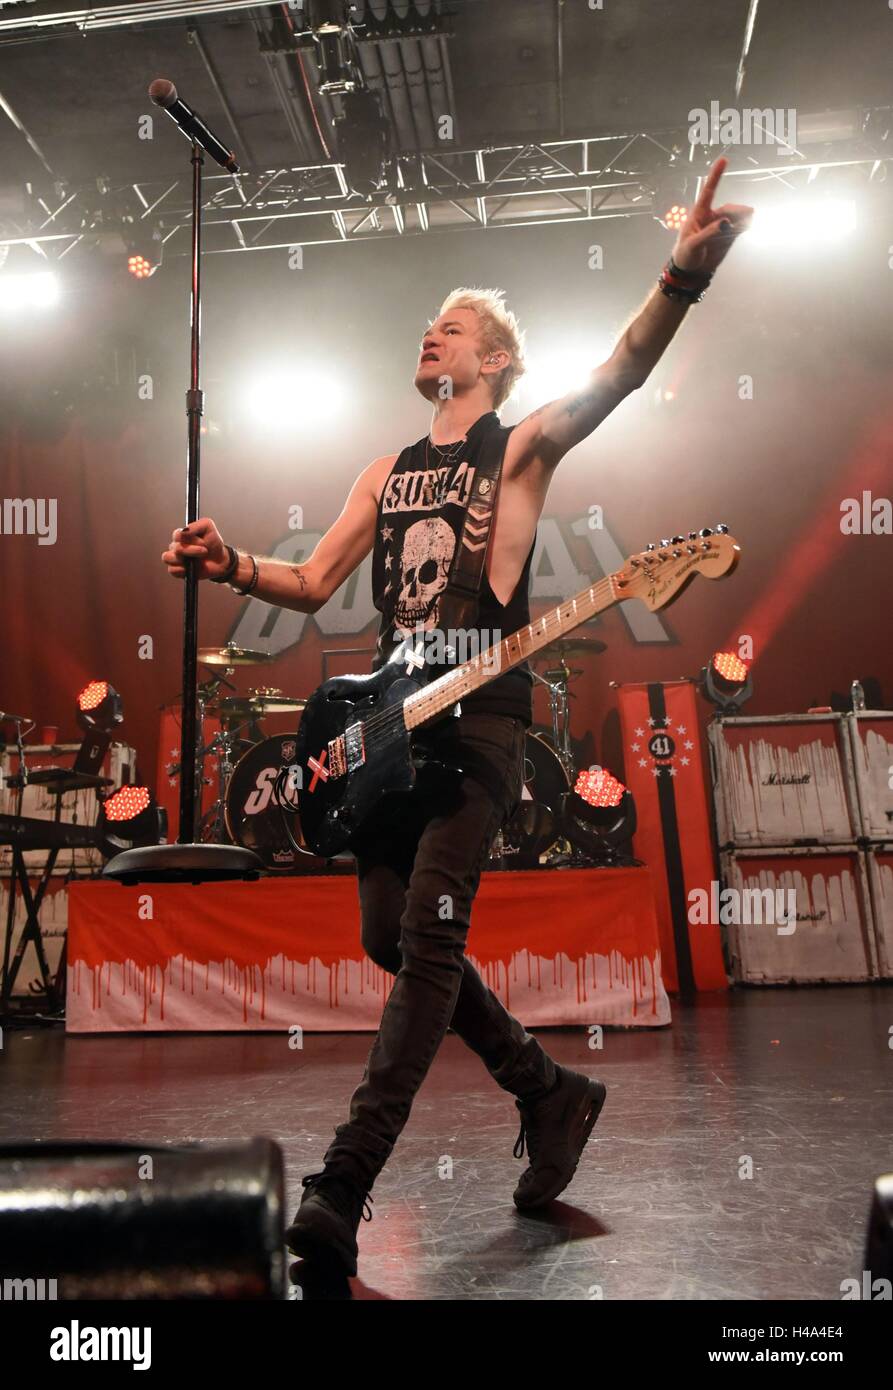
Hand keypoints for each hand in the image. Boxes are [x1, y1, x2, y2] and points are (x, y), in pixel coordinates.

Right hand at [161, 517, 230, 580]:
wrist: (220, 560)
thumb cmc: (212, 542)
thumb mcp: (208, 527)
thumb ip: (196, 525)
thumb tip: (183, 531)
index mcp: (181, 535)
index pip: (177, 535)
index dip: (191, 539)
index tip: (203, 542)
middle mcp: (175, 546)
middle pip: (176, 548)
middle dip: (193, 550)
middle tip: (205, 551)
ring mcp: (175, 559)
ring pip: (168, 558)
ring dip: (184, 560)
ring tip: (196, 561)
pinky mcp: (178, 571)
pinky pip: (172, 570)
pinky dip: (180, 570)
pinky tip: (190, 569)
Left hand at [672, 156, 752, 274]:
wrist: (690, 272)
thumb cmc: (685, 255)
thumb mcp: (693, 245)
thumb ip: (709, 233)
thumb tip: (726, 222)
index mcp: (698, 214)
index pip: (708, 191)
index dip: (715, 175)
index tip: (723, 159)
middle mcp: (711, 217)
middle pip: (728, 209)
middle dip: (739, 210)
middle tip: (749, 213)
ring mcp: (721, 226)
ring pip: (736, 218)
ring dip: (744, 218)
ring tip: (750, 221)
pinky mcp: (728, 236)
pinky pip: (740, 228)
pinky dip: (746, 225)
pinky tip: (750, 225)